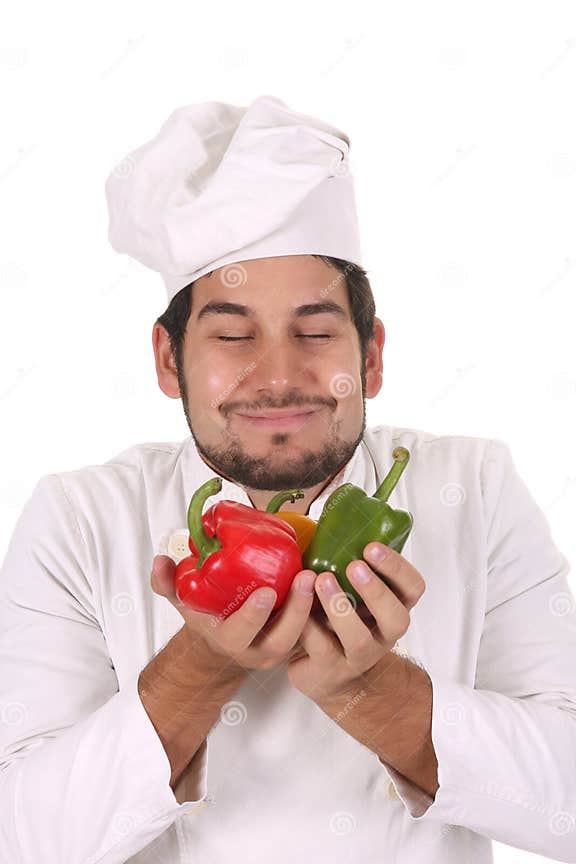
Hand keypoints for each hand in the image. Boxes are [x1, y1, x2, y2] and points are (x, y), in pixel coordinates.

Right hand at [150, 554, 317, 673]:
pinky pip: (316, 631)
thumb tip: (160, 560)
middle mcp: (258, 651)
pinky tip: (336, 581)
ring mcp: (281, 648)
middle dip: (296, 611)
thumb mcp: (183, 601)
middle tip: (305, 578)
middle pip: (281, 639)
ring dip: (315, 609)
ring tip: (321, 576)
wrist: (223, 639)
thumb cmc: (206, 616)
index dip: (253, 616)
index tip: (266, 593)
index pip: (241, 634)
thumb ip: (168, 582)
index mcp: (229, 642)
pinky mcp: (299, 640)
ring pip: (304, 636)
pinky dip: (325, 610)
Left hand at [286, 543, 425, 701]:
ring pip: (359, 638)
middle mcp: (383, 635)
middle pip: (397, 618)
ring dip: (340, 607)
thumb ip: (350, 565)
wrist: (326, 673)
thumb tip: (336, 517)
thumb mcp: (351, 592)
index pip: (413, 588)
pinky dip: (309, 625)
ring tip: (321, 580)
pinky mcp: (330, 670)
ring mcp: (359, 657)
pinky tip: (298, 605)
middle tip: (354, 565)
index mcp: (393, 608)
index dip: (397, 568)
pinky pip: (321, 648)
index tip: (372, 546)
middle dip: (376, 590)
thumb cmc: (337, 618)